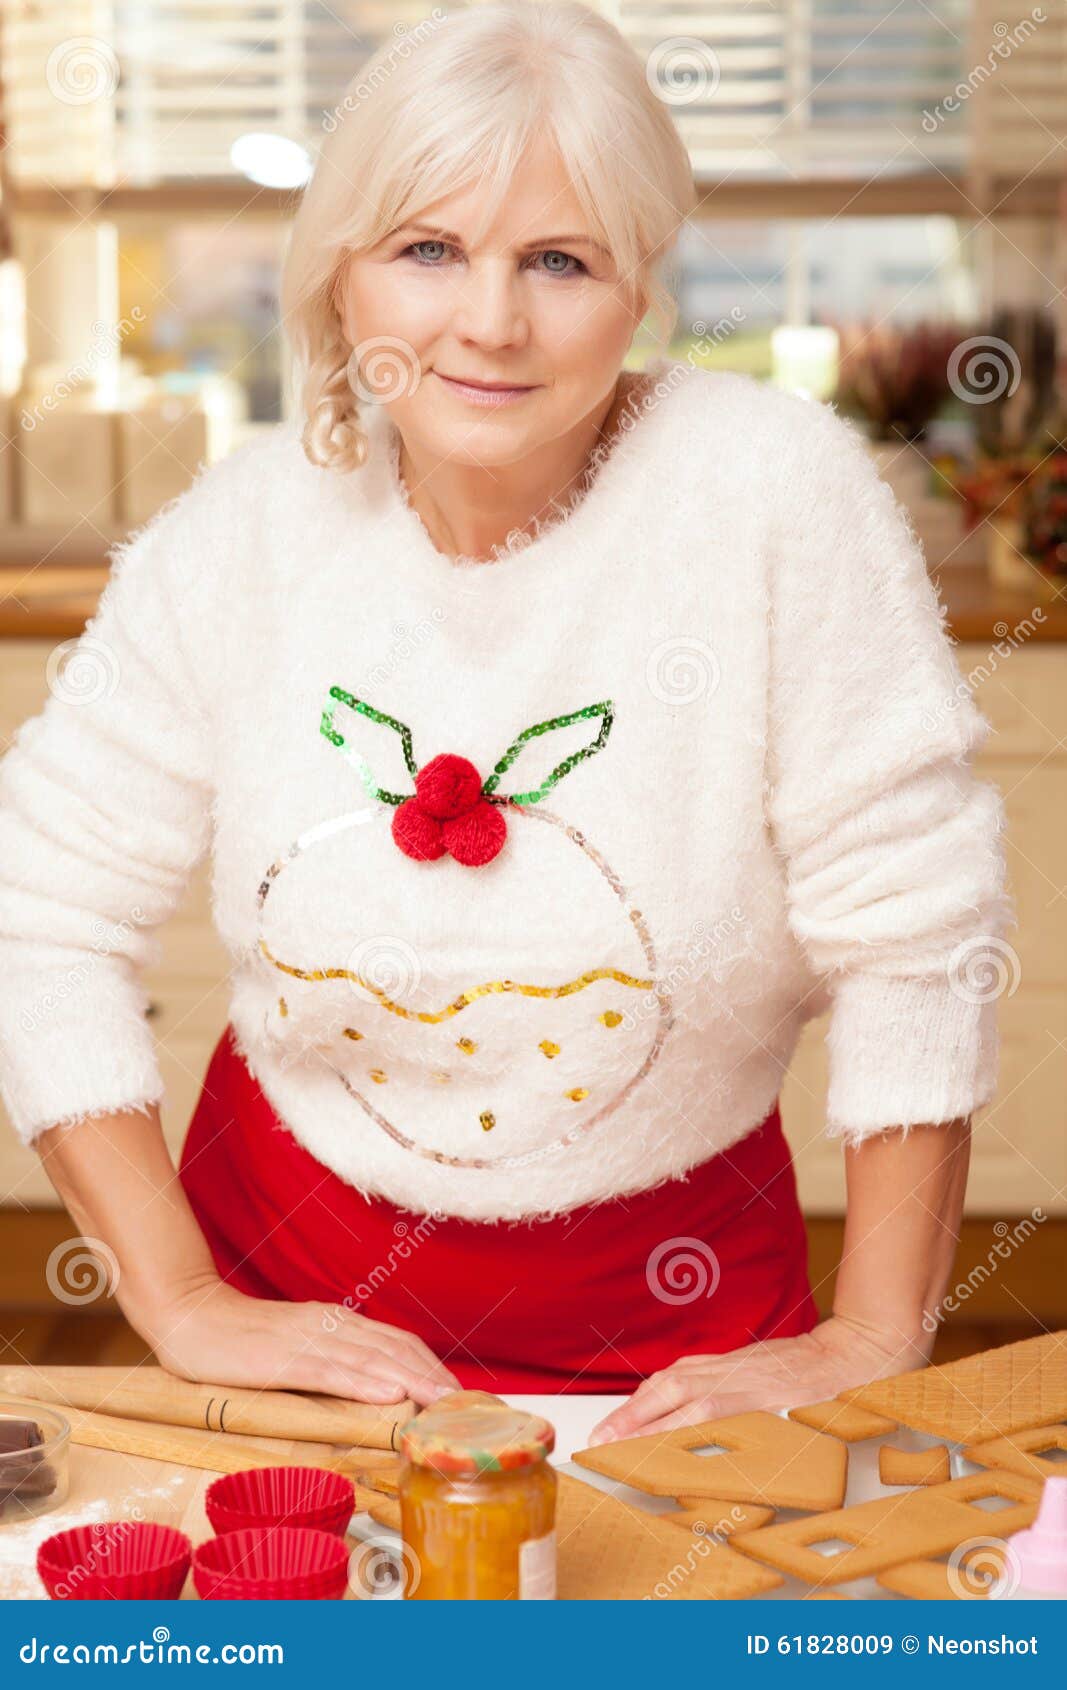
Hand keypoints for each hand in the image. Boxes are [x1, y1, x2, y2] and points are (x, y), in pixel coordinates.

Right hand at [148, 1279, 461, 1406]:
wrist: (191, 1316)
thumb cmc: (243, 1340)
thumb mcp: (297, 1347)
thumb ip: (333, 1362)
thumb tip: (375, 1391)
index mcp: (337, 1323)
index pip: (398, 1343)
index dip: (433, 1367)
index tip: (461, 1395)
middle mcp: (332, 1325)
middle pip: (397, 1350)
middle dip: (435, 1378)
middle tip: (467, 1406)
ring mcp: (309, 1339)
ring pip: (373, 1360)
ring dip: (413, 1382)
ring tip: (444, 1404)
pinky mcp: (284, 1358)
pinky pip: (332, 1371)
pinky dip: (365, 1384)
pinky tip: (388, 1396)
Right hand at [586, 1315, 926, 1443]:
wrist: (860, 1350)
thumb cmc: (839, 1396)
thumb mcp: (804, 1434)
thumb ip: (762, 1449)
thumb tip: (728, 1471)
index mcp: (741, 1400)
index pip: (681, 1422)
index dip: (648, 1438)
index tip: (619, 1453)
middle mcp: (728, 1377)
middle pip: (664, 1397)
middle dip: (627, 1420)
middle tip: (597, 1441)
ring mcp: (729, 1362)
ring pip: (670, 1379)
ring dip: (636, 1402)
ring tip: (611, 1424)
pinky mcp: (734, 1356)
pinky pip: (684, 1369)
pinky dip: (659, 1385)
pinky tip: (651, 1397)